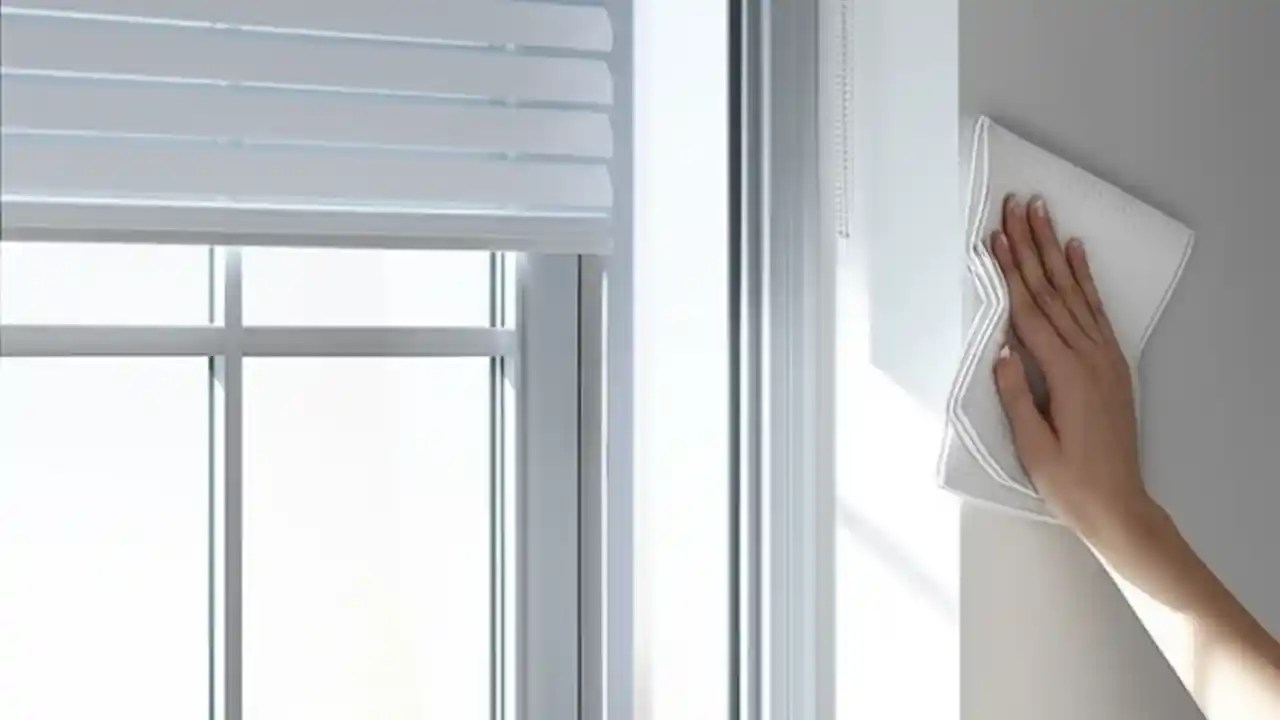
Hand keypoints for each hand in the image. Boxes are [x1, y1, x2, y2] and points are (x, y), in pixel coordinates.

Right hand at [991, 193, 1152, 538]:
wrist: (1120, 506)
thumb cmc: (1071, 483)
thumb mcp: (1034, 447)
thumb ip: (1017, 396)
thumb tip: (1001, 349)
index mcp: (1065, 374)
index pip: (1030, 311)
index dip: (1011, 272)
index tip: (996, 237)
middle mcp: (1089, 356)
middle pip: (1053, 289)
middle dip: (1032, 245)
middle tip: (1017, 206)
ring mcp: (1104, 357)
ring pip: (1074, 293)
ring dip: (1055, 251)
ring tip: (1041, 215)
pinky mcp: (1111, 364)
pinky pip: (1096, 311)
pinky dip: (1084, 279)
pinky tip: (1075, 254)